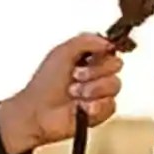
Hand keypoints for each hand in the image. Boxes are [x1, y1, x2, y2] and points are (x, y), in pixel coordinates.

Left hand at [0, 33, 125, 153]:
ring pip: (114, 85)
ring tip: (74, 93)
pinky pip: (111, 105)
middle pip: (116, 65)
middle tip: (76, 76)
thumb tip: (108, 42)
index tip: (89, 58)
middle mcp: (94, 75)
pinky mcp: (99, 112)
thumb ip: (86, 40)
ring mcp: (98, 94)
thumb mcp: (61, 52)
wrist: (37, 113)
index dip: (103, 53)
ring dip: (92, 89)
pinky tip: (81, 107)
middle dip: (95, 71)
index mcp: (87, 58)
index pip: (110, 49)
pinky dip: (95, 106)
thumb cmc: (44, 85)